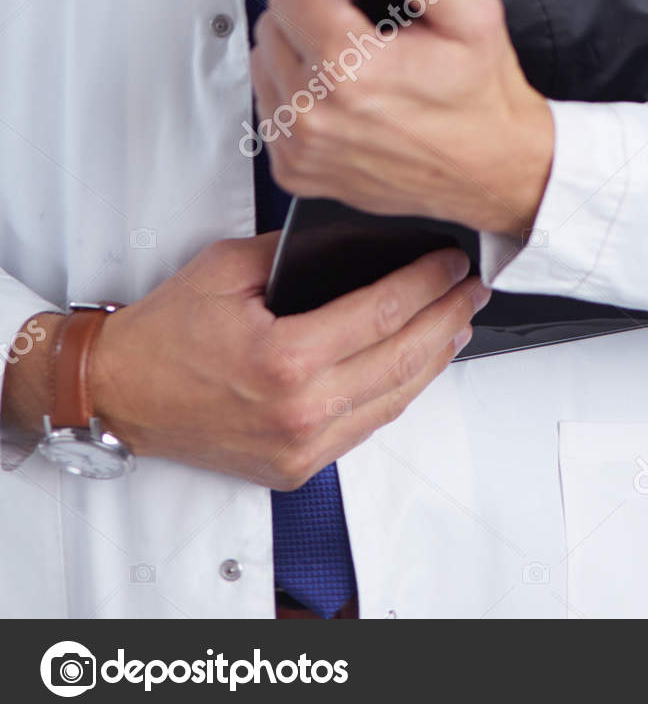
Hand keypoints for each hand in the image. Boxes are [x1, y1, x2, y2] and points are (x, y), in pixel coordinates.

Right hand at [88, 234, 487, 490]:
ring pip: (394, 398)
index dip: (428, 283)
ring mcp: (300, 445)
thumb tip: (355, 238)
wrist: (120, 394)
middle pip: (403, 357)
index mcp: (286, 357)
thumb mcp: (229, 268)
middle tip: (472, 288)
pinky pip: (366, 425)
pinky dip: (399, 391)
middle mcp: (299, 409)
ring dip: (434, 357)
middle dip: (447, 316)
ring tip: (457, 321)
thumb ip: (295, 251)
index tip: (453, 262)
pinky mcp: (295, 465)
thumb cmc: (164, 334)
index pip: (384, 314)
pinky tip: (416, 364)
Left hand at [249, 0, 555, 234]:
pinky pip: (269, 113)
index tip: (362, 12)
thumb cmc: (479, 97)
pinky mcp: (295, 171)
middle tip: (363, 41)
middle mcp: (315, 111)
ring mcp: (301, 146)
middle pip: (273, 26)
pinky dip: (297, 102)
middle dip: (312, 22)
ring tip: (352, 72)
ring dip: (299, 61)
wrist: (490, 170)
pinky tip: (341, 105)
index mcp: (350, 66)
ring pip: (265, 67)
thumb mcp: (473, 17)